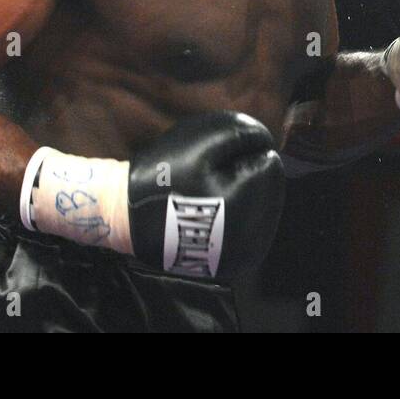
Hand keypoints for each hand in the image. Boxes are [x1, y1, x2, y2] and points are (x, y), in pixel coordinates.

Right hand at [21, 112, 284, 280]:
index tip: (219, 156)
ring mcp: (245, 255)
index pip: (271, 167)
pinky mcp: (234, 264)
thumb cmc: (166, 176)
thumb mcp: (205, 141)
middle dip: (251, 174)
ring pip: (266, 211)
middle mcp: (254, 237)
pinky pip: (254, 230)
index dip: (248, 153)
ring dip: (251, 194)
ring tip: (217, 187)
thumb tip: (269, 141)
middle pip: (272, 190)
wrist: (127, 216)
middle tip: (217, 170)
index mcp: (248, 206)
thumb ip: (244, 134)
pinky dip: (244, 214)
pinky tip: (222, 206)